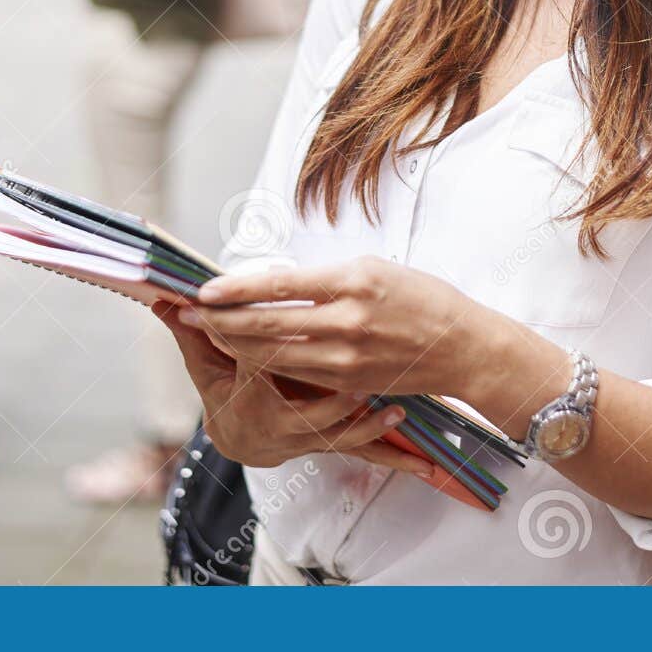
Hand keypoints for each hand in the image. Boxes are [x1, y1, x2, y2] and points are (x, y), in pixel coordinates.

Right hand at [150, 301, 433, 477]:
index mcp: (247, 394)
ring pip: (335, 432)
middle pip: (305, 398)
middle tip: (357, 352)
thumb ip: (192, 327)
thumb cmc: (226, 390)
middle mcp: (276, 422)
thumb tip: (157, 296)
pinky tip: (401, 423)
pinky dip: (383, 445)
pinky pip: (357, 447)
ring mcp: (304, 437)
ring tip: (387, 401)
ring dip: (364, 418)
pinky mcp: (325, 443)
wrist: (242, 439)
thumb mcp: (206, 362)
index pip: (260, 359)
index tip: (294, 309)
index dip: (275, 338)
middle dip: (331, 378)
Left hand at [177, 255, 500, 397]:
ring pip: (274, 354)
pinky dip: (264, 364)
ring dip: (235, 345)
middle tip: (189, 311)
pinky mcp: (351, 382)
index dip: (235, 289)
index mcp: (353, 280)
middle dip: (221, 319)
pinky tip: (245, 355)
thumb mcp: (373, 269)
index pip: (279, 285)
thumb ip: (324, 279)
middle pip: (267, 324)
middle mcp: (348, 319)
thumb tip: (272, 283)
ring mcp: (349, 356)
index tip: (203, 289)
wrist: (462, 346)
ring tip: (208, 332)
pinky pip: (296, 374)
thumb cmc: (420, 298)